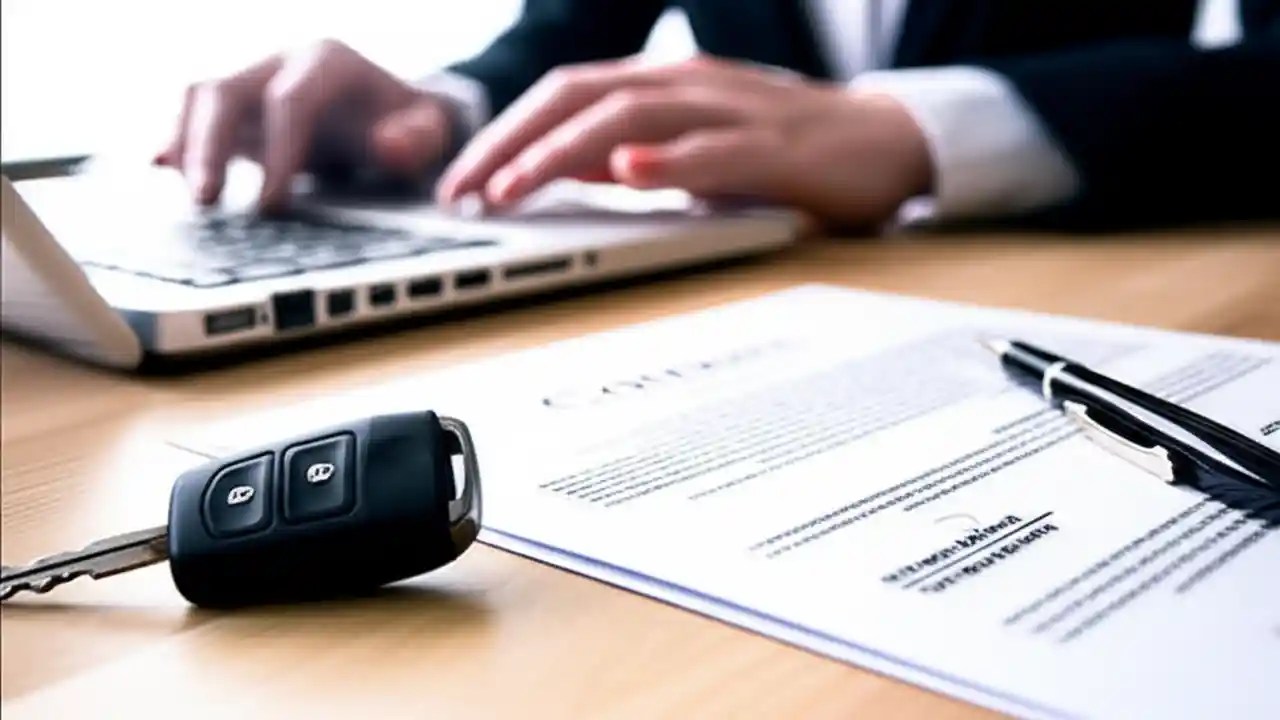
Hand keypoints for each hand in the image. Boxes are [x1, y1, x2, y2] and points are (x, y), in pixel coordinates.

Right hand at [155, 39, 452, 209]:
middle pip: (226, 91)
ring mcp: (250, 84)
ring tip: (187, 196)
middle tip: (206, 201)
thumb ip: (418, 138)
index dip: (279, 150)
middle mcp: (278, 63)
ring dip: (184, 145)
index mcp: (327, 62)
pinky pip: (191, 118)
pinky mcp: (233, 112)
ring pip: (198, 99)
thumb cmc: (407, 124)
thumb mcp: (429, 130)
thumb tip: (388, 147)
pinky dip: (175, 143)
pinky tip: (160, 171)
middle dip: (210, 146)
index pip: (291, 99)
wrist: (389, 111)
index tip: (272, 203)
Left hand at [436, 56, 932, 227]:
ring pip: (630, 116)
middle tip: (462, 188)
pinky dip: (665, 160)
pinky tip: (627, 172)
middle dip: (510, 141)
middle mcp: (687, 86)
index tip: (460, 181)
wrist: (887, 143)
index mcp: (662, 87)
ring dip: (562, 151)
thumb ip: (633, 156)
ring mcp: (730, 111)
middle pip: (579, 96)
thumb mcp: (691, 152)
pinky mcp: (775, 147)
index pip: (564, 97)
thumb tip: (565, 173)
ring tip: (514, 187)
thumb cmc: (786, 152)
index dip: (505, 134)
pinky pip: (713, 150)